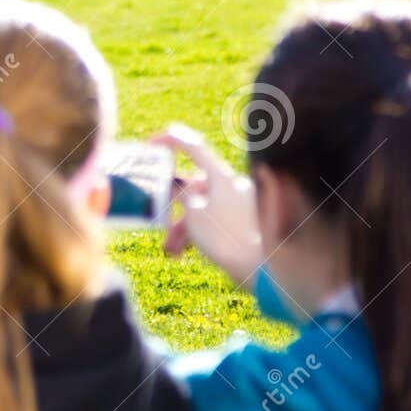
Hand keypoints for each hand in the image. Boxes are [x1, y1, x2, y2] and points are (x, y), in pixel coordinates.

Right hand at [151, 125, 261, 287]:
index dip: (168, 140)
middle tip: (156, 219)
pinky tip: (187, 250)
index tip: (150, 145)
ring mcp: (238, 200)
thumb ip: (181, 194)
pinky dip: (198, 229)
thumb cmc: (226, 240)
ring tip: (172, 249)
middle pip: (193, 183)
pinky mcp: (242, 218)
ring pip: (201, 204)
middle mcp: (232, 183)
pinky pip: (214, 216)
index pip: (193, 145)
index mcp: (221, 176)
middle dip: (171, 204)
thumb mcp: (193, 215)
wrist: (261, 270)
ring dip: (183, 224)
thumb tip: (174, 183)